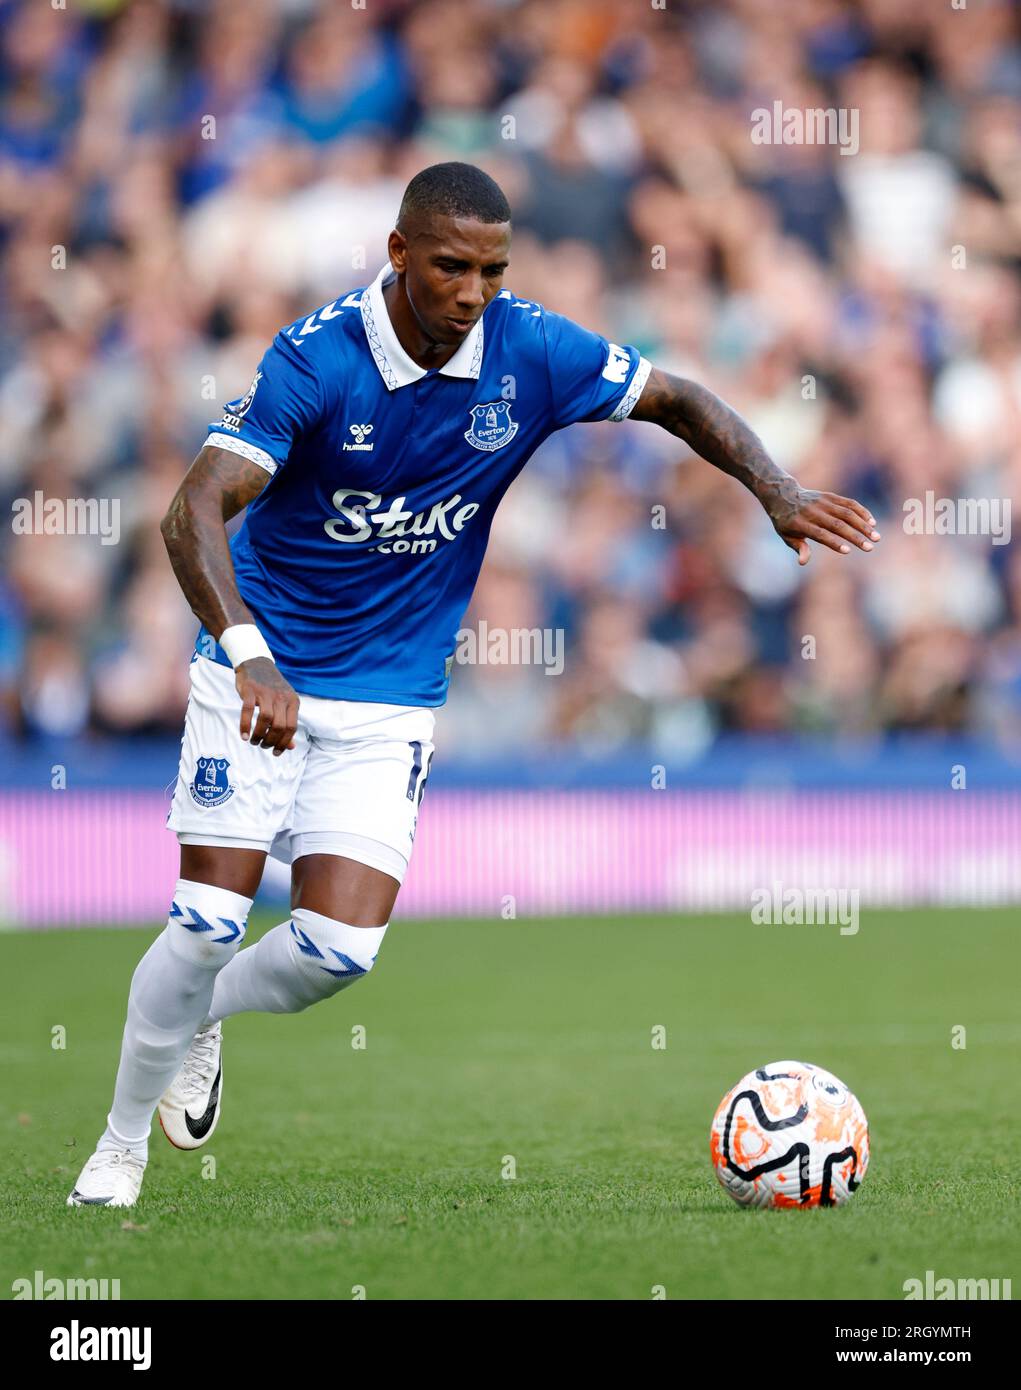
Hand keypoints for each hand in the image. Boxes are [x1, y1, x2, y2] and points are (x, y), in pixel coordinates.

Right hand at [235, 657, 298, 755]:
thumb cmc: (272, 688)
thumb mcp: (284, 703)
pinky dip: (245, 725)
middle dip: (270, 741)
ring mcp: (266, 693)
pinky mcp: (251, 690)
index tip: (276, 752)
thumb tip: (290, 747)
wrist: (257, 663)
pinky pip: (248, 711)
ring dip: (258, 735)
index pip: (292, 728)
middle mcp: (282, 697)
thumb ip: (287, 723)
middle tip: (262, 745)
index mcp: (293, 702)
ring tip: (253, 741)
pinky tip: (243, 735)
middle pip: (279, 726)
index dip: (284, 743)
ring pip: (266, 720)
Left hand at [765, 487, 880, 565]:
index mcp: (801, 524)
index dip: (833, 542)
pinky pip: (848, 503)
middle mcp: (813, 512)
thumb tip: (803, 562)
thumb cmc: (786, 522)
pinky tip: (872, 522)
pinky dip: (861, 511)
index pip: (820, 534)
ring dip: (863, 525)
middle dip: (855, 536)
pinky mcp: (830, 496)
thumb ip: (798, 547)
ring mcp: (823, 502)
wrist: (784, 495)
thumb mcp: (786, 536)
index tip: (848, 551)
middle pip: (837, 525)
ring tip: (876, 536)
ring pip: (847, 513)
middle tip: (870, 548)